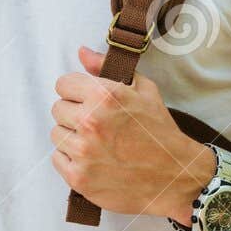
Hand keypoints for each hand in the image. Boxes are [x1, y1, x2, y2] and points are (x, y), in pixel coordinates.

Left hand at [51, 46, 216, 222]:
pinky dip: (71, 160)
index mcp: (104, 95)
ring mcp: (83, 151)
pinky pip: (57, 159)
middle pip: (57, 109)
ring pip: (56, 134)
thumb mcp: (144, 90)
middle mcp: (90, 121)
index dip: (77, 91)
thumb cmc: (159, 132)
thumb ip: (107, 67)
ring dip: (72, 137)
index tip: (88, 101)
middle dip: (74, 114)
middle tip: (97, 125)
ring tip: (97, 143)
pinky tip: (93, 160)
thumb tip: (81, 53)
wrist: (174, 176)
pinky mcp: (78, 177)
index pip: (63, 84)